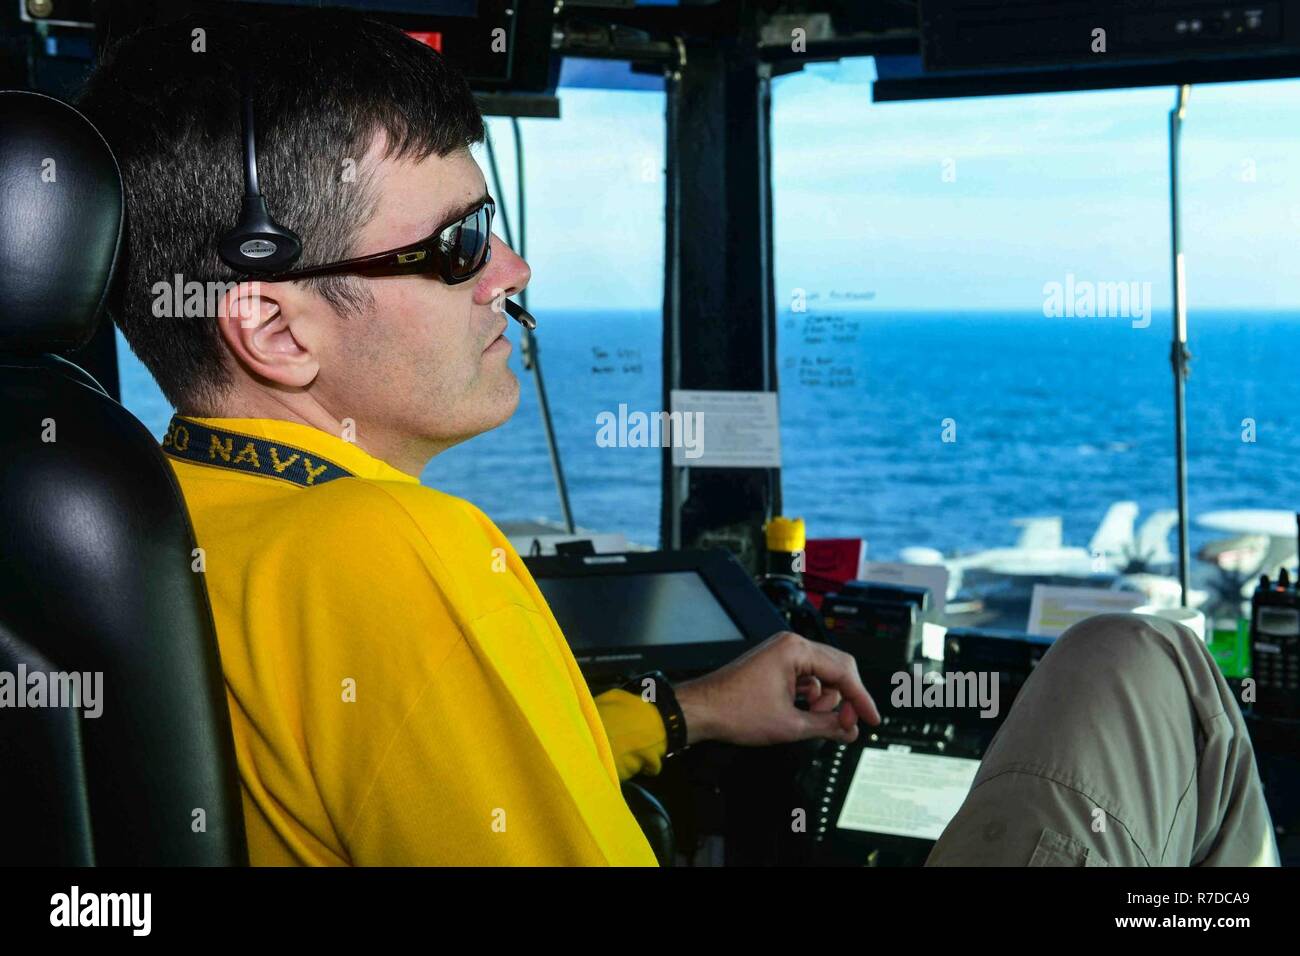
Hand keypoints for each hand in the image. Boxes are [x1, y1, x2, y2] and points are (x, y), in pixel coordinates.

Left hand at [674, 631, 879, 746]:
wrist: (702, 710)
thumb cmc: (734, 710)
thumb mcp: (790, 725)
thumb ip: (827, 726)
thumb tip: (849, 730)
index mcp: (795, 650)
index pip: (844, 671)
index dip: (861, 698)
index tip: (870, 718)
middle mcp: (790, 645)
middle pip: (837, 669)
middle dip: (843, 700)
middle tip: (845, 726)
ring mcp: (781, 654)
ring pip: (822, 676)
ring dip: (824, 701)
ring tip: (814, 722)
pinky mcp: (776, 665)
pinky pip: (806, 678)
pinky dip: (810, 698)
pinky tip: (803, 714)